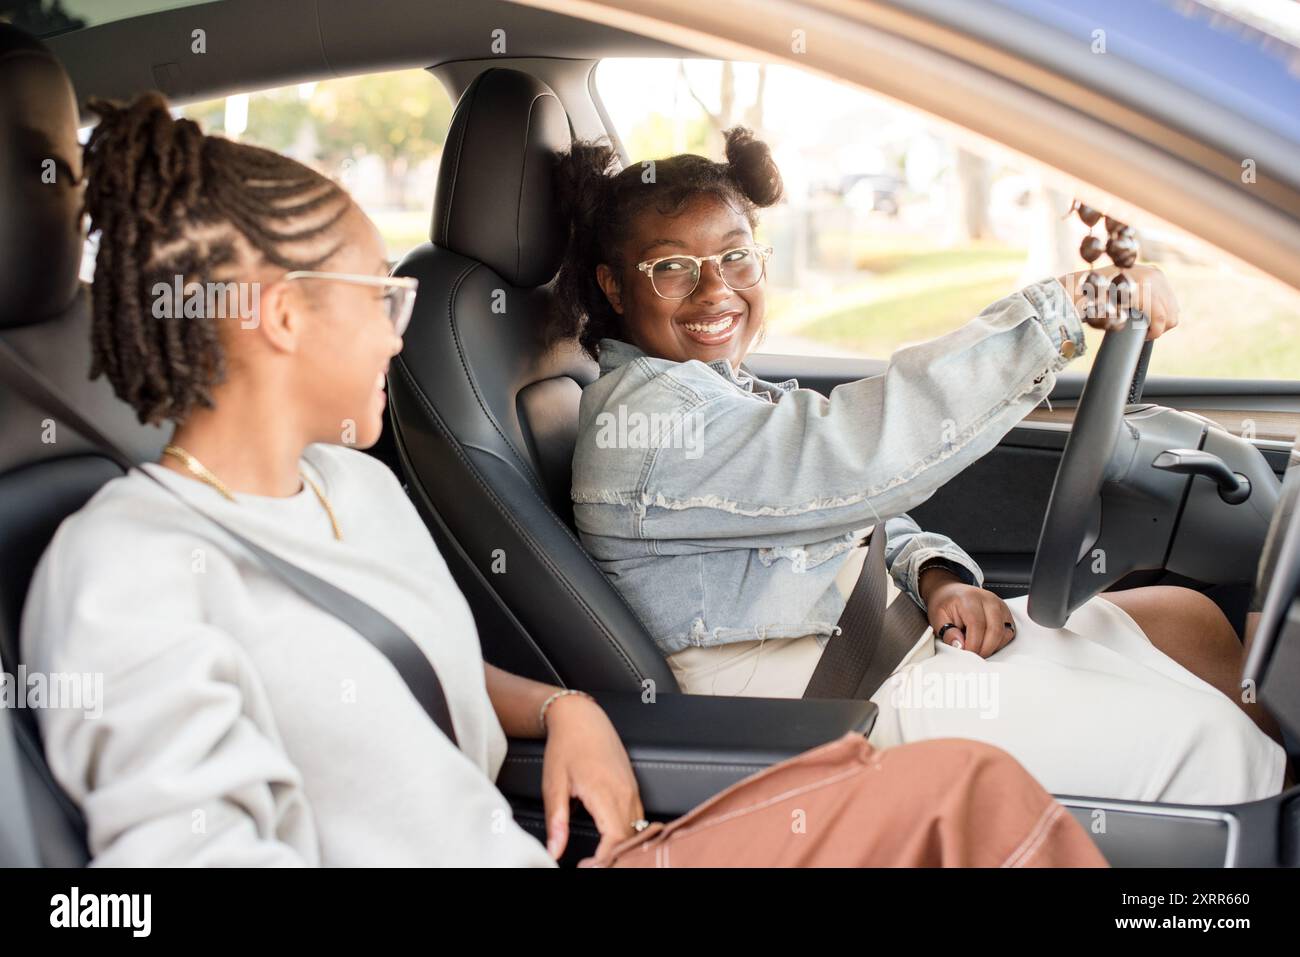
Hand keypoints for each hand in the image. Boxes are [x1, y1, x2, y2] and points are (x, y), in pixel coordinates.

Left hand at [541, 694, 643, 860]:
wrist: (581, 717)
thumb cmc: (567, 745)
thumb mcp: (554, 784)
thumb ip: (557, 821)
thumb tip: (555, 850)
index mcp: (605, 792)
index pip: (616, 839)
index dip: (604, 859)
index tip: (587, 866)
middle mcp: (624, 793)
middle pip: (630, 839)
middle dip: (614, 858)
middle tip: (593, 865)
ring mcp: (631, 789)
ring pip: (637, 830)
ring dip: (621, 847)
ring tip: (600, 858)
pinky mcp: (632, 787)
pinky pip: (637, 818)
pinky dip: (627, 834)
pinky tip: (611, 841)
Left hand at [922, 573, 1016, 657]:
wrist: (951, 592)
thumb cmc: (945, 604)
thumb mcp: (937, 617)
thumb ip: (947, 632)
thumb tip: (960, 646)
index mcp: (970, 598)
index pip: (977, 625)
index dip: (973, 644)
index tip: (965, 654)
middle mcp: (989, 600)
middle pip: (995, 631)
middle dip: (984, 649)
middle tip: (971, 656)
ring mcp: (1000, 606)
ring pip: (1004, 634)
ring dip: (992, 647)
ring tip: (976, 648)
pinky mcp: (1006, 614)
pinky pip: (1008, 634)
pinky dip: (998, 643)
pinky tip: (985, 643)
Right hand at [1064, 263, 1179, 339]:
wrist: (1075, 292)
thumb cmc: (1095, 297)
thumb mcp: (1124, 289)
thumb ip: (1141, 294)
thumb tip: (1159, 314)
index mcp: (1153, 273)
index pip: (1171, 303)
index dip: (1161, 320)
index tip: (1146, 328)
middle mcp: (1155, 274)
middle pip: (1174, 311)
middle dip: (1160, 326)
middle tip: (1142, 333)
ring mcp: (1150, 282)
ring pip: (1169, 318)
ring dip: (1155, 330)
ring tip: (1141, 334)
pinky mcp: (1143, 293)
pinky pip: (1159, 320)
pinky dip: (1152, 332)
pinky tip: (1143, 335)